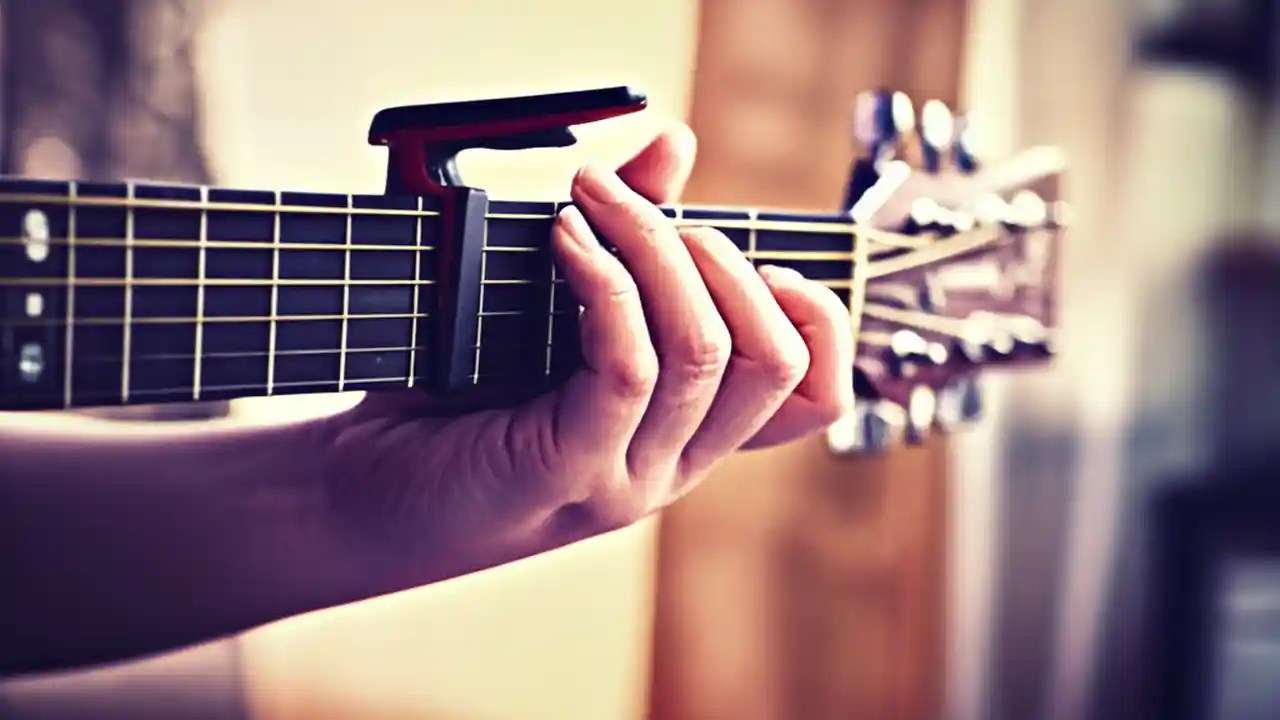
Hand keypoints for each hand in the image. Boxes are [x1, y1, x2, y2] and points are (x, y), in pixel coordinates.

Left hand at [319, 123, 853, 581]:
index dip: (818, 318)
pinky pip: (627, 366)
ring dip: (657, 250)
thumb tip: (674, 141)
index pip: (813, 397)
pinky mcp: (566, 471)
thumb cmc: (458, 396)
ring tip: (596, 204)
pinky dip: (604, 283)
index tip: (755, 256)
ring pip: (705, 352)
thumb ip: (628, 236)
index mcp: (686, 431)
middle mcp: (674, 463)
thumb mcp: (556, 309)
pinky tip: (564, 241)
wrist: (361, 492)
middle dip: (724, 258)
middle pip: (773, 360)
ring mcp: (627, 476)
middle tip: (639, 208)